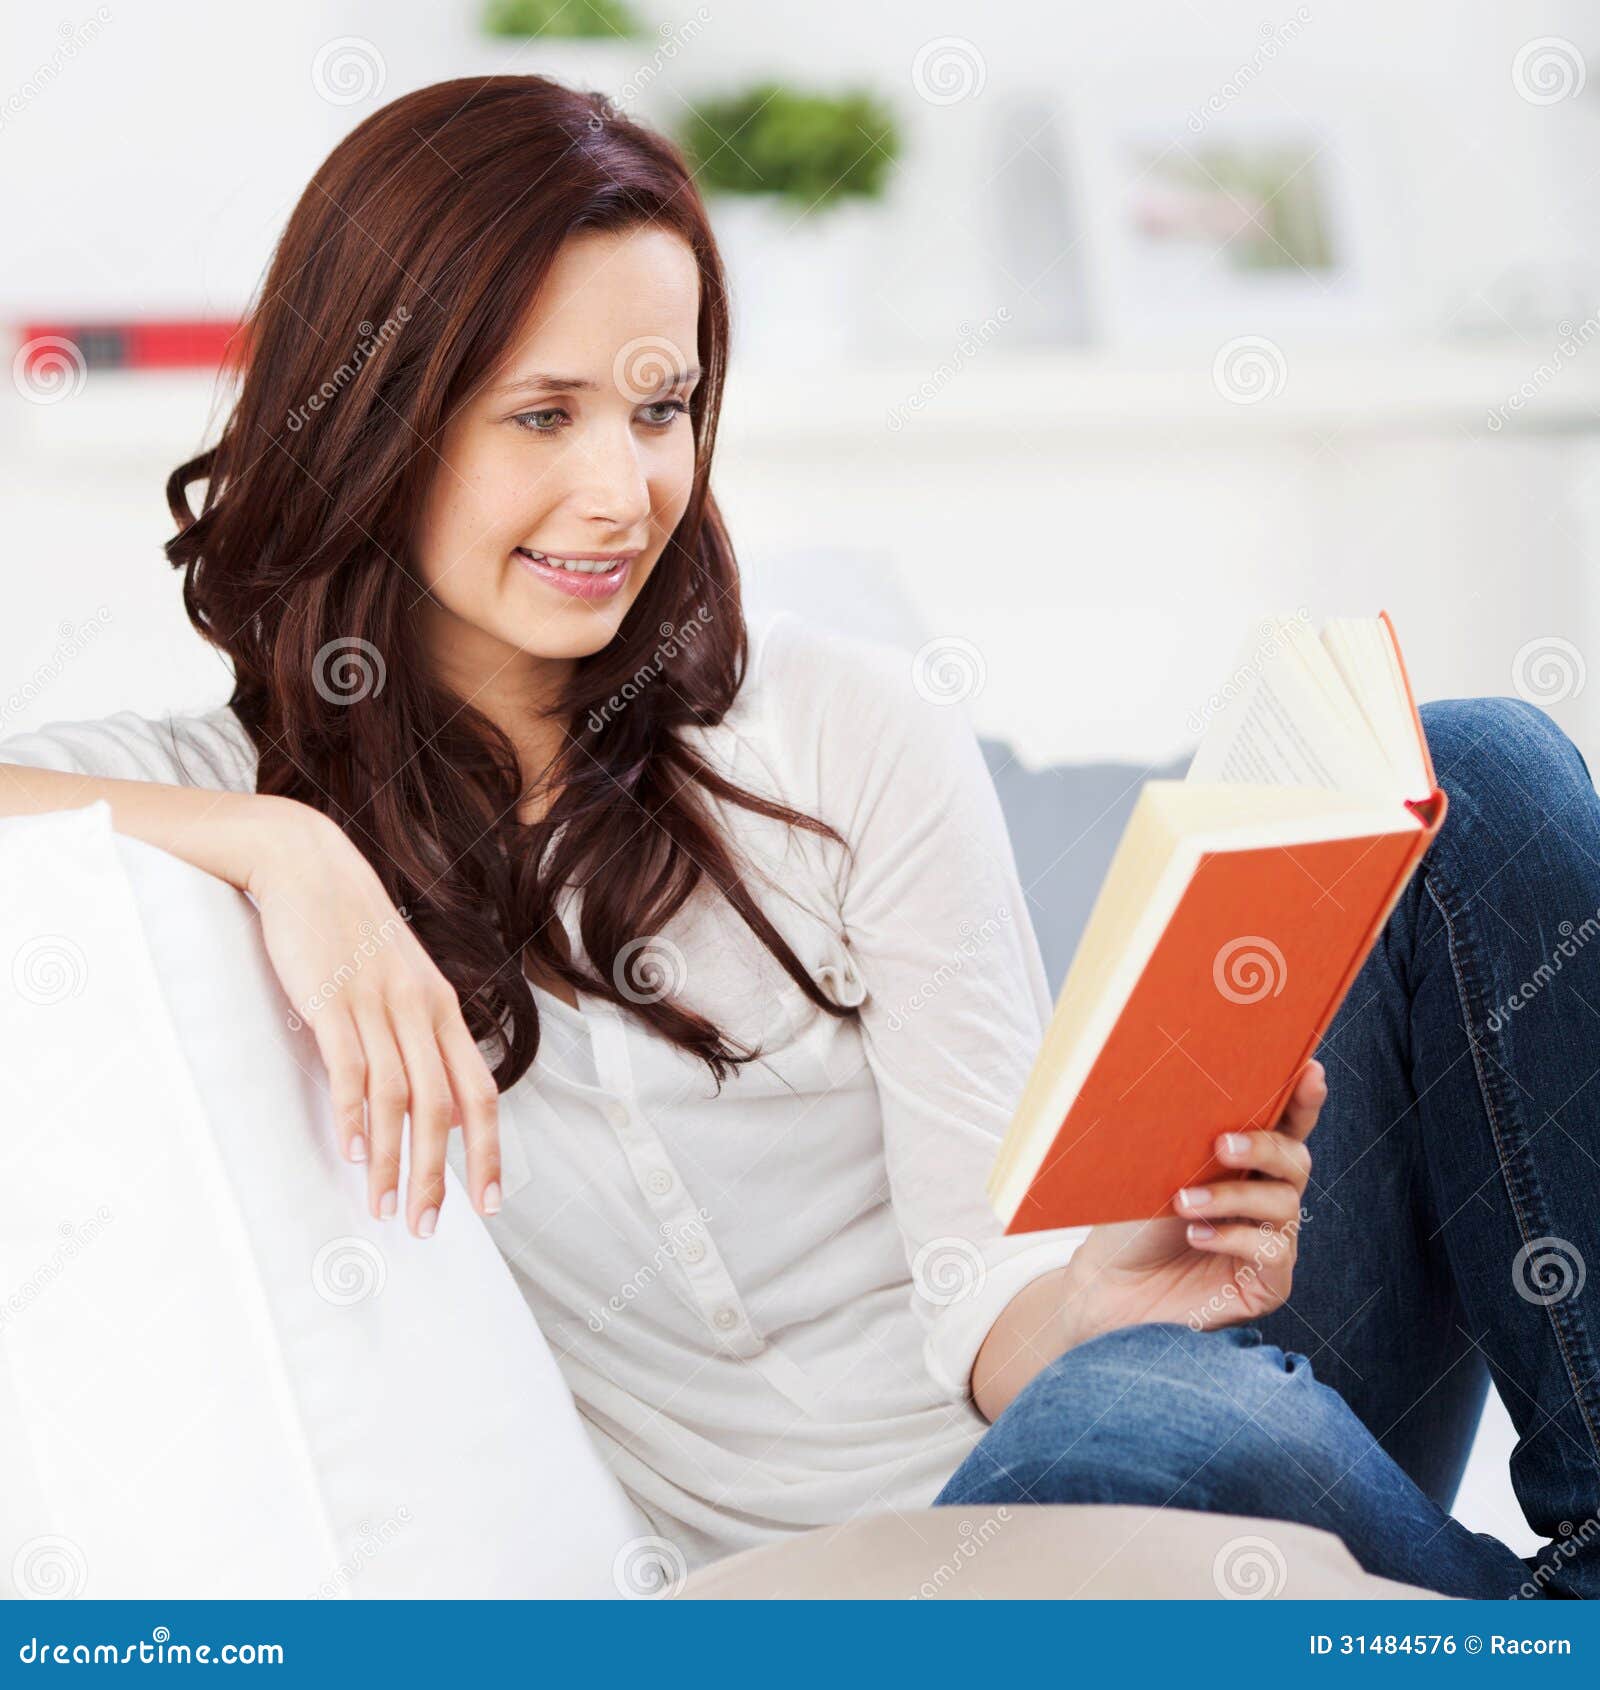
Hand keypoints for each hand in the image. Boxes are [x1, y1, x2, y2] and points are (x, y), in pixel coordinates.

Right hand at [245, 801, 500, 1235]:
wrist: (309, 866)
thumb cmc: (352, 932)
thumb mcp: (401, 983)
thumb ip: (420, 1041)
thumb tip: (438, 1111)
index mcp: (443, 1010)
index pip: (479, 1092)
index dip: (489, 1150)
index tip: (489, 1202)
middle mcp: (420, 1010)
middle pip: (442, 1107)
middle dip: (437, 1174)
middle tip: (426, 1226)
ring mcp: (378, 1003)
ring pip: (398, 1097)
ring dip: (391, 1160)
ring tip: (383, 1208)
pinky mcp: (334, 999)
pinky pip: (351, 1067)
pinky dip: (354, 1114)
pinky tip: (352, 1153)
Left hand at [1061, 1060, 1325, 1340]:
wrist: (1107, 1286)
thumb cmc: (1129, 1223)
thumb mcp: (1154, 1171)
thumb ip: (1184, 1138)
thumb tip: (1191, 1087)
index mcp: (1242, 1163)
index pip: (1284, 1125)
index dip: (1303, 1099)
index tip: (1310, 1070)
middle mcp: (1264, 1199)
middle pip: (1294, 1159)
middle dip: (1264, 1145)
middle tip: (1221, 1144)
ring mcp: (1270, 1241)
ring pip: (1283, 1202)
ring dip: (1233, 1196)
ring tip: (1184, 1202)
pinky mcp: (1267, 1284)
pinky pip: (1274, 1250)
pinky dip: (1234, 1236)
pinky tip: (1196, 1236)